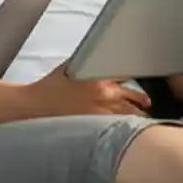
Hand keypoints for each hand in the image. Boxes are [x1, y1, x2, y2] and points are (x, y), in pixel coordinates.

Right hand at [24, 62, 151, 118]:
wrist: (35, 105)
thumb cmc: (51, 85)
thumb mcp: (70, 66)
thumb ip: (89, 61)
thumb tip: (103, 56)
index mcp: (99, 75)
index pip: (128, 72)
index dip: (138, 73)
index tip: (143, 75)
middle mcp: (104, 95)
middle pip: (135, 97)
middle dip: (142, 100)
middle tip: (147, 101)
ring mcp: (102, 112)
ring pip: (130, 115)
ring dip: (137, 115)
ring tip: (142, 116)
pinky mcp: (97, 126)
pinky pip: (118, 126)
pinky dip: (124, 125)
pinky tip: (126, 127)